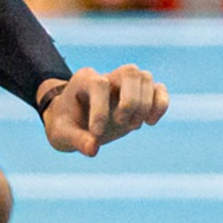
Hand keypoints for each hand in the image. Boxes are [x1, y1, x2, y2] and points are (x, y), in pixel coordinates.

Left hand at [41, 65, 169, 156]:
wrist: (71, 122)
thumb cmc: (64, 125)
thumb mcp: (62, 134)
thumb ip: (76, 140)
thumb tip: (93, 150)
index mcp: (83, 80)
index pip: (100, 84)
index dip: (101, 109)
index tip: (96, 134)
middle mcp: (107, 76)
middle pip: (130, 72)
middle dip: (130, 102)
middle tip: (121, 124)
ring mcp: (124, 84)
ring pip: (146, 78)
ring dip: (144, 105)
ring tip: (131, 127)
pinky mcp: (138, 95)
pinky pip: (159, 89)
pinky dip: (161, 104)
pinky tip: (150, 122)